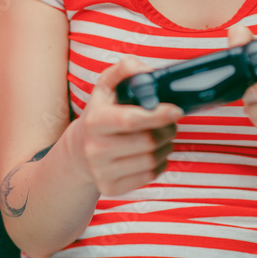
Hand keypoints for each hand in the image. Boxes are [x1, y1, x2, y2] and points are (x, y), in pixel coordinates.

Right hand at [73, 55, 182, 195]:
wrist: (80, 150)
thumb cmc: (101, 113)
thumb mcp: (106, 86)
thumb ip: (125, 69)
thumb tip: (147, 71)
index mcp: (94, 120)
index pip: (131, 120)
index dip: (159, 115)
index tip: (176, 111)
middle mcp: (94, 149)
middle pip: (148, 142)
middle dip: (168, 131)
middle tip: (172, 124)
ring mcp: (101, 171)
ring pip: (151, 161)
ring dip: (166, 147)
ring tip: (164, 138)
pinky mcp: (110, 188)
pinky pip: (148, 176)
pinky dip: (160, 164)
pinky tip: (156, 154)